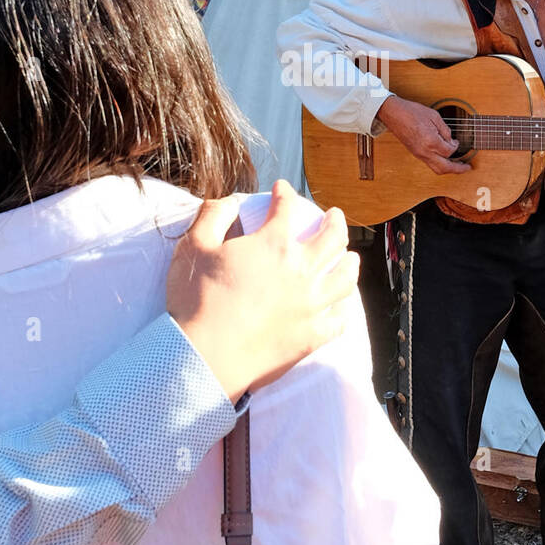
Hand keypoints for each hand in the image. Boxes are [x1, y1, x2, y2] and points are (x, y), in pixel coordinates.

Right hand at [166, 180, 360, 402]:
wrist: (204, 356)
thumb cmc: (196, 299)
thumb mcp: (194, 247)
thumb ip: (213, 215)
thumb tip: (229, 201)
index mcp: (273, 244)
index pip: (286, 207)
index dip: (285, 193)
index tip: (282, 189)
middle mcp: (301, 270)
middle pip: (332, 237)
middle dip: (334, 220)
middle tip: (334, 215)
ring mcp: (311, 304)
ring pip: (345, 277)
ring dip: (350, 262)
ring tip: (350, 257)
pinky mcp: (312, 336)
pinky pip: (340, 320)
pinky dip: (344, 310)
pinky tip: (343, 306)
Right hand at [375, 94, 470, 174]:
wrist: (393, 114)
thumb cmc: (411, 112)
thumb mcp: (434, 116)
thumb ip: (445, 130)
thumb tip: (450, 140)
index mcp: (431, 141)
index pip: (450, 151)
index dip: (456, 146)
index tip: (456, 141)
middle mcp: (425, 151)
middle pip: (445, 168)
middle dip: (458, 169)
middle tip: (467, 167)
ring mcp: (419, 154)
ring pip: (436, 169)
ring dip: (448, 169)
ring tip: (457, 167)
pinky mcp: (415, 154)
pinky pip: (430, 164)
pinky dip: (439, 164)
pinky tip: (444, 159)